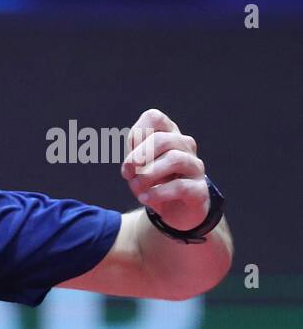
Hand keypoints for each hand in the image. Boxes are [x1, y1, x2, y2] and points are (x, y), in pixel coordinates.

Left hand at [121, 108, 209, 231]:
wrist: (173, 211)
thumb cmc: (153, 183)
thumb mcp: (136, 168)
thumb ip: (132, 158)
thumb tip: (132, 162)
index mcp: (168, 135)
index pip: (154, 117)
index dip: (136, 135)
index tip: (130, 157)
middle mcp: (184, 147)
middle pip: (162, 139)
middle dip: (139, 157)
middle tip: (129, 173)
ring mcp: (195, 167)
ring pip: (174, 159)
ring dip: (148, 175)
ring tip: (137, 187)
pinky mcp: (199, 189)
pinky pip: (180, 186)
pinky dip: (158, 193)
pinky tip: (146, 199)